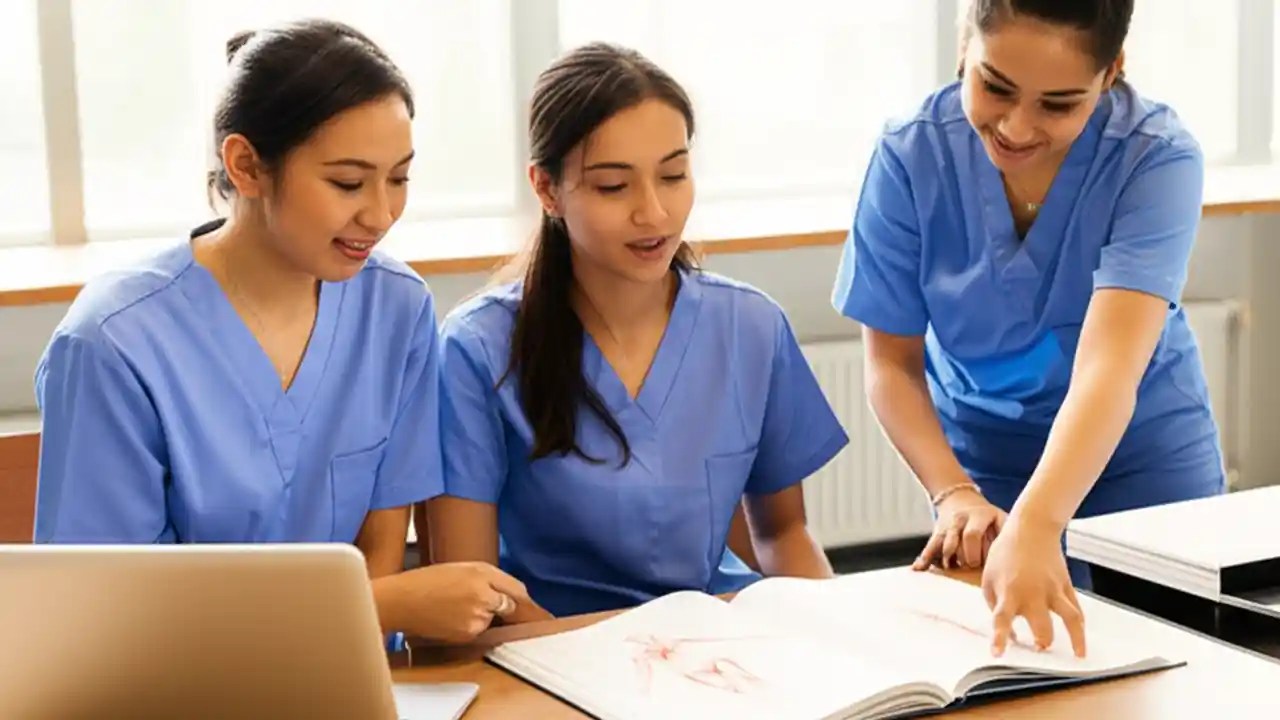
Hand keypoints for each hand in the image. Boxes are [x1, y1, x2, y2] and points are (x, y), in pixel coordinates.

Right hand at [376, 562, 544, 642]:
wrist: (401, 601)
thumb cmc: (426, 581)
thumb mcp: (462, 568)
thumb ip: (491, 578)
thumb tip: (514, 595)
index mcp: (482, 573)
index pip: (517, 590)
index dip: (522, 599)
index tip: (536, 609)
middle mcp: (484, 595)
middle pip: (509, 606)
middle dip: (503, 606)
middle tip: (481, 603)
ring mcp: (477, 617)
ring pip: (494, 620)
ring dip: (486, 616)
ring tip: (457, 606)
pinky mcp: (468, 634)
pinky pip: (480, 631)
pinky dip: (473, 626)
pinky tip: (452, 617)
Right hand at [912, 490, 1005, 570]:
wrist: (960, 497)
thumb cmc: (987, 516)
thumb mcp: (1000, 518)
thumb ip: (1007, 534)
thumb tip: (1015, 560)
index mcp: (980, 515)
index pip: (973, 534)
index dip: (978, 552)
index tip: (984, 564)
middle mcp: (961, 519)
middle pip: (958, 542)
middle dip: (964, 557)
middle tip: (970, 566)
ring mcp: (948, 526)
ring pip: (944, 545)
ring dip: (948, 560)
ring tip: (951, 568)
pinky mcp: (938, 533)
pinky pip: (931, 546)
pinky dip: (925, 558)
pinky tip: (918, 569)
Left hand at [981, 517, 1086, 657]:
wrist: (1031, 528)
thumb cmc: (1006, 553)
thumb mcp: (988, 578)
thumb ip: (994, 605)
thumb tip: (1008, 629)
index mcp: (1009, 592)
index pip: (1002, 619)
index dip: (999, 638)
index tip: (997, 654)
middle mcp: (1033, 594)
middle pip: (1042, 627)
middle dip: (1042, 643)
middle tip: (1039, 650)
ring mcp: (1053, 590)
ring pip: (1070, 619)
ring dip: (1075, 640)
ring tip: (1077, 656)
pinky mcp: (1066, 586)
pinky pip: (1077, 609)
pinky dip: (1080, 626)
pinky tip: (1081, 638)